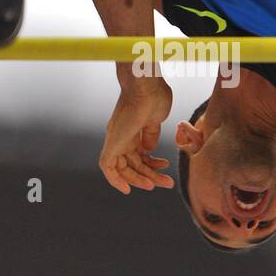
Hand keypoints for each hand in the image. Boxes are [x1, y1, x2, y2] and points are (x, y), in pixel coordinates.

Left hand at [99, 77, 173, 193]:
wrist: (146, 85)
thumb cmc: (154, 95)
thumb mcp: (155, 120)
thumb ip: (151, 134)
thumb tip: (149, 149)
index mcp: (133, 131)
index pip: (139, 154)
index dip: (151, 164)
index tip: (165, 167)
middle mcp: (123, 137)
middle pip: (133, 163)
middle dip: (150, 175)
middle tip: (168, 183)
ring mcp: (116, 140)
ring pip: (123, 168)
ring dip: (139, 180)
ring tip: (155, 186)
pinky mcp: (111, 144)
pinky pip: (107, 167)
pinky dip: (115, 180)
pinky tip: (127, 189)